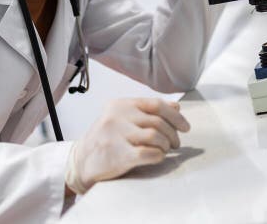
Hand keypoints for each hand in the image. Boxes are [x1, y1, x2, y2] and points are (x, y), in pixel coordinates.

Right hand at [65, 98, 189, 193]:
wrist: (80, 161)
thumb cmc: (107, 138)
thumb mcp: (124, 118)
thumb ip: (148, 112)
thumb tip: (176, 107)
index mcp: (121, 104)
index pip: (156, 104)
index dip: (175, 116)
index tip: (185, 127)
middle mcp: (118, 117)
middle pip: (158, 122)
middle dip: (173, 134)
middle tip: (176, 143)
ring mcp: (116, 135)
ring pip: (155, 136)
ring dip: (166, 145)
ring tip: (165, 150)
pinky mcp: (118, 155)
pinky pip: (148, 153)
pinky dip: (158, 156)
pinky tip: (157, 157)